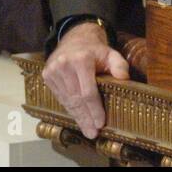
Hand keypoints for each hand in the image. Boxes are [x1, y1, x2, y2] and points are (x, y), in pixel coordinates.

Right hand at [41, 22, 129, 139]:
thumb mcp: (111, 53)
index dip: (94, 109)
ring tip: (87, 130)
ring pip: (67, 100)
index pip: (87, 91)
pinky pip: (60, 97)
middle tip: (93, 133)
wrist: (75, 38)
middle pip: (76, 99)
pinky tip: (78, 118)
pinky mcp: (46, 76)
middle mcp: (64, 66)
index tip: (101, 122)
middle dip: (85, 118)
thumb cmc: (96, 50)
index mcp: (81, 60)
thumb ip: (119, 65)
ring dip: (77, 117)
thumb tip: (124, 79)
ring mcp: (52, 71)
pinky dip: (70, 108)